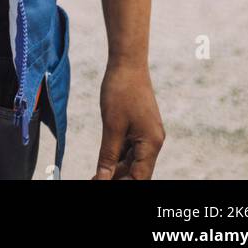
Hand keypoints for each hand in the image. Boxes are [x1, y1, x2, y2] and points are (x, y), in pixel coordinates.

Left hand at [92, 59, 163, 178]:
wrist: (128, 61)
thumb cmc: (121, 90)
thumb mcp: (111, 126)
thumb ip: (108, 156)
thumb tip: (102, 180)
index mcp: (151, 143)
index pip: (140, 177)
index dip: (122, 184)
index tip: (102, 185)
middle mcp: (153, 142)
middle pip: (136, 171)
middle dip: (117, 179)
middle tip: (94, 180)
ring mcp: (147, 134)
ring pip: (132, 161)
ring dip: (116, 170)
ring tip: (95, 176)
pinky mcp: (140, 127)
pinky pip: (130, 149)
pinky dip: (117, 156)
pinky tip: (103, 163)